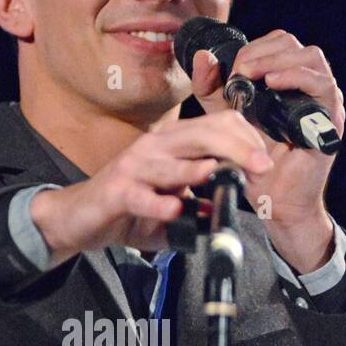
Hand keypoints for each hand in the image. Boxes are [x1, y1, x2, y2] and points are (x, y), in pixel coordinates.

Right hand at [30, 109, 273, 265]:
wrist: (79, 217)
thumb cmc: (127, 206)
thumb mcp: (171, 204)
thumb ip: (200, 205)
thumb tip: (229, 208)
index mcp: (173, 144)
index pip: (216, 127)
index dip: (246, 141)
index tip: (266, 164)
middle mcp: (155, 147)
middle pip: (202, 136)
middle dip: (236, 149)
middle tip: (262, 168)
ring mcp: (133, 167)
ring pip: (171, 163)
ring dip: (196, 171)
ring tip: (220, 176)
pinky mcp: (115, 192)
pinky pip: (140, 196)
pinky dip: (158, 204)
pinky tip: (175, 210)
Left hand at [190, 30, 344, 240]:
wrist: (271, 197)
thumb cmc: (252, 160)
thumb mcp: (224, 118)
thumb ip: (211, 89)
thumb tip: (202, 57)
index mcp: (286, 82)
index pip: (278, 43)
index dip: (255, 48)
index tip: (234, 69)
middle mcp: (307, 87)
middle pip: (295, 44)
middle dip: (264, 51)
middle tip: (242, 71)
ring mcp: (321, 101)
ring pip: (311, 57)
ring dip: (279, 59)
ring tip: (256, 75)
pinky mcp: (330, 118)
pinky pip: (323, 85)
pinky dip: (297, 77)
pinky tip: (273, 83)